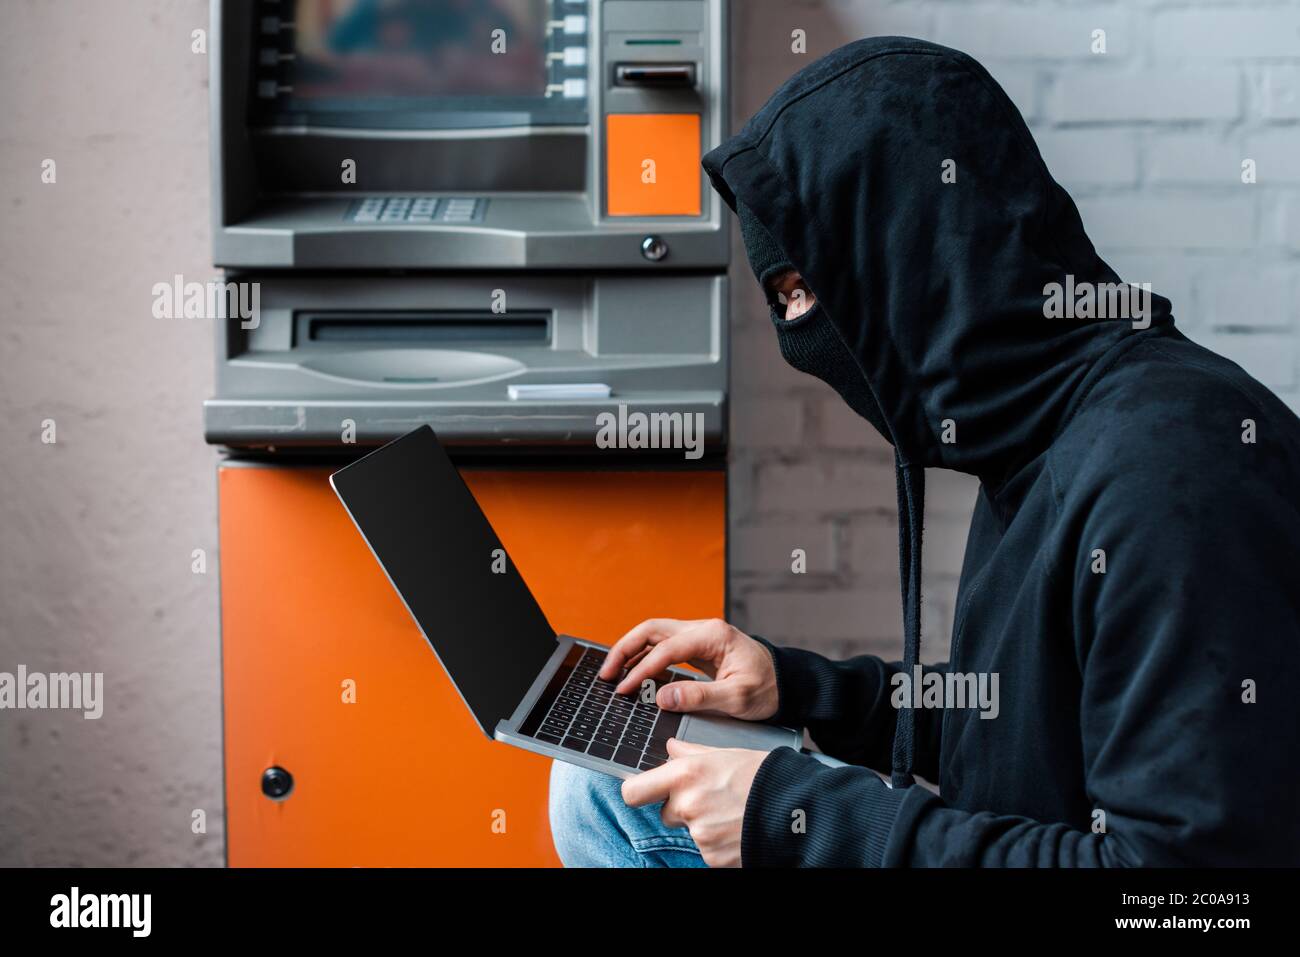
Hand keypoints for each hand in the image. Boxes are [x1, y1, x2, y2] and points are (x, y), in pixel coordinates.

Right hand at [599, 618, 778, 720]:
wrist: (790, 684)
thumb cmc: (769, 689)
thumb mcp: (738, 698)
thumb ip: (699, 696)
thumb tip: (662, 698)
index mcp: (713, 635)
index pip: (665, 649)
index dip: (641, 670)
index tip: (624, 690)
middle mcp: (703, 629)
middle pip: (652, 630)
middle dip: (625, 649)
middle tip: (605, 673)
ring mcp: (700, 636)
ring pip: (655, 635)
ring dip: (631, 651)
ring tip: (612, 673)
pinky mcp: (699, 648)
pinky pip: (664, 647)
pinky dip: (645, 657)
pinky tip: (634, 673)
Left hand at [621, 739, 766, 867]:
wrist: (797, 808)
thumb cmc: (763, 775)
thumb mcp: (725, 753)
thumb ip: (692, 752)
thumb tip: (671, 748)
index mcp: (686, 775)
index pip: (634, 791)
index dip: (637, 792)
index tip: (644, 791)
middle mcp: (688, 805)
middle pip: (664, 812)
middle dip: (681, 807)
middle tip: (710, 799)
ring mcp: (700, 834)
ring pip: (688, 830)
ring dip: (702, 824)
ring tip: (731, 812)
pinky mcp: (712, 856)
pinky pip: (705, 848)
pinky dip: (718, 841)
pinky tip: (736, 827)